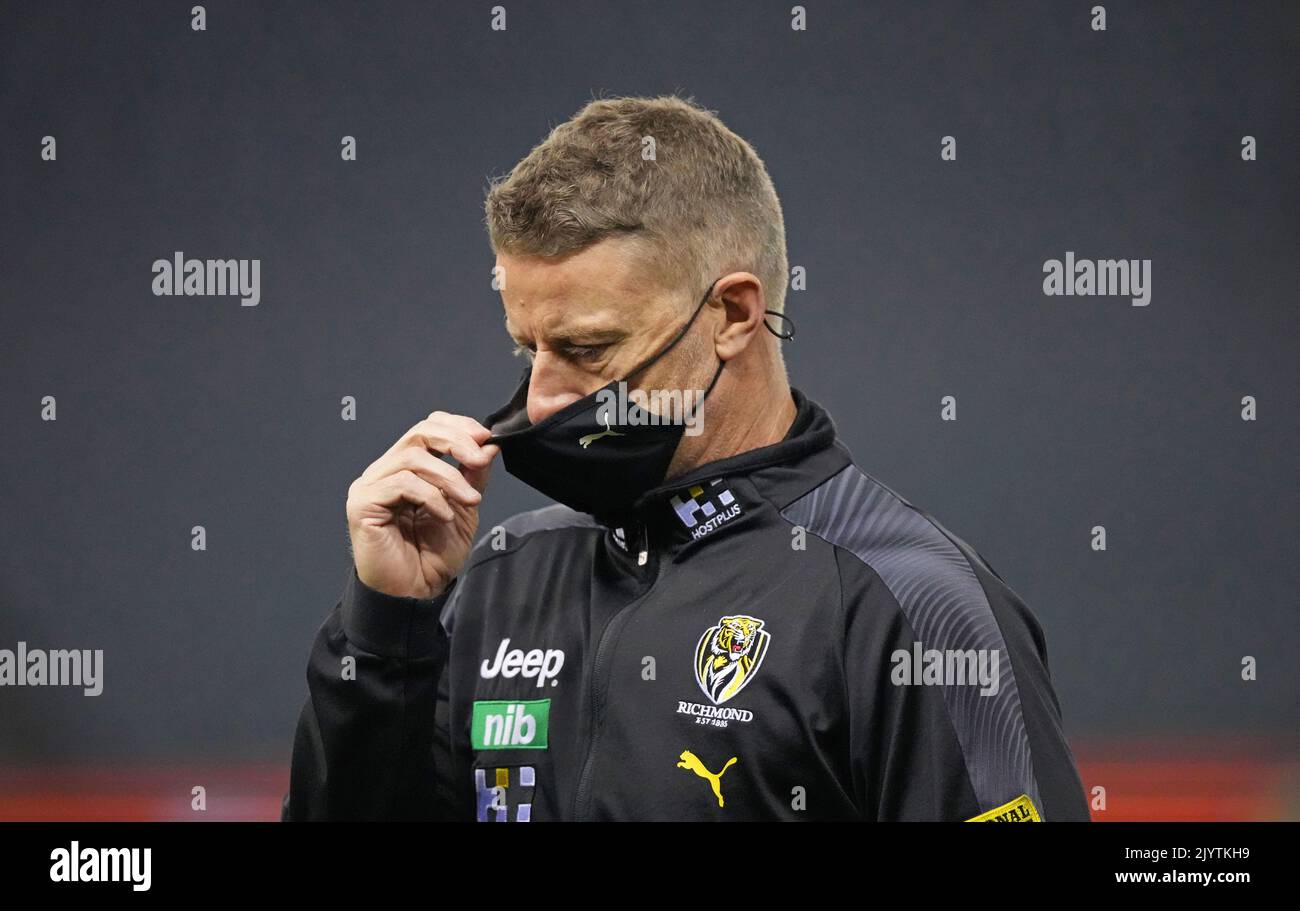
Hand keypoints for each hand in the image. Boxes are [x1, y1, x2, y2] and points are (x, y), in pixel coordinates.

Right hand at [345, 411, 497, 598]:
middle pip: (418, 432)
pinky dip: (430, 496)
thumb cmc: (432, 556)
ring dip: (449, 477)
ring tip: (469, 501)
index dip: (457, 426)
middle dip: (455, 441)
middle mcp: (385, 471)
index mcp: (407, 468)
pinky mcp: (363, 504)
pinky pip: (400, 483)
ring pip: (412, 458)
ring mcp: (371, 486)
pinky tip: (444, 516)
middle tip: (479, 459)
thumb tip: (488, 445)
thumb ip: (473, 476)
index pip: (427, 428)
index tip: (486, 438)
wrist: (415, 593)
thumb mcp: (464, 509)